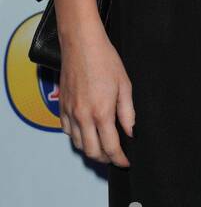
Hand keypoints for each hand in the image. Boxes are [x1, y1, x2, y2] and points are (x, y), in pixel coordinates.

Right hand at [58, 23, 134, 166]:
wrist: (82, 44)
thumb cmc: (104, 60)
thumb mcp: (125, 85)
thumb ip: (128, 113)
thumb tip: (131, 132)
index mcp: (102, 112)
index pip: (111, 147)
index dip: (119, 159)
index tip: (125, 162)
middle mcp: (83, 116)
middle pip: (92, 152)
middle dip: (105, 158)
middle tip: (115, 155)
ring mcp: (70, 112)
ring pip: (78, 144)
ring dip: (91, 149)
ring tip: (103, 145)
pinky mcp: (62, 106)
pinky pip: (67, 131)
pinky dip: (77, 137)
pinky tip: (87, 132)